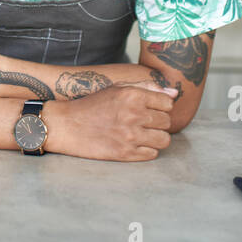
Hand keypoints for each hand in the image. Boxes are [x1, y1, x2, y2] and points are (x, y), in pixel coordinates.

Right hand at [46, 81, 175, 161]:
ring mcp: (130, 136)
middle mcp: (134, 115)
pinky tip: (135, 145)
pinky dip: (147, 150)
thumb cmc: (92, 105)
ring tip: (143, 135)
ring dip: (156, 138)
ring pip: (164, 140)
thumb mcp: (117, 89)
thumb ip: (147, 88)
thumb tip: (174, 93)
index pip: (167, 103)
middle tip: (144, 123)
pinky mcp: (125, 153)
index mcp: (133, 95)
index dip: (161, 106)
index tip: (151, 109)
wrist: (67, 125)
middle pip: (167, 122)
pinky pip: (152, 154)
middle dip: (158, 122)